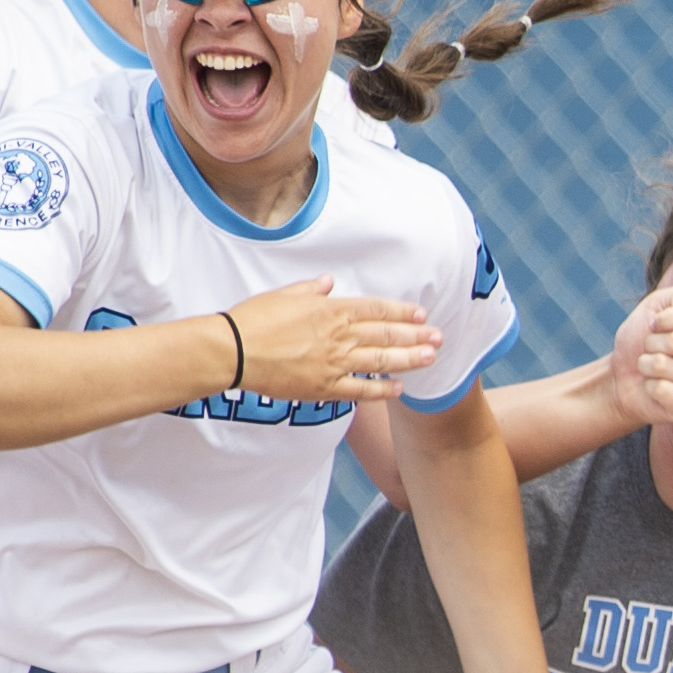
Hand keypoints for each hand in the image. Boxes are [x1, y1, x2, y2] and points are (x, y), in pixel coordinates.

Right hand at [224, 276, 440, 401]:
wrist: (234, 350)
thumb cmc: (254, 319)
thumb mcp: (285, 294)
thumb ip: (311, 290)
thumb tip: (328, 282)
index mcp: (331, 309)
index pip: (377, 309)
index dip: (402, 312)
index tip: (421, 314)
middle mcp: (339, 335)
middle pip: (386, 334)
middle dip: (416, 335)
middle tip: (439, 337)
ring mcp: (334, 363)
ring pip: (381, 361)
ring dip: (409, 359)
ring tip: (431, 357)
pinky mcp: (323, 387)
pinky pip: (360, 390)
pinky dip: (381, 390)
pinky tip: (399, 389)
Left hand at [609, 285, 672, 427]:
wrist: (624, 374)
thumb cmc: (643, 338)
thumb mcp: (657, 305)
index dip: (665, 318)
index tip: (655, 324)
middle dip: (652, 343)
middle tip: (653, 350)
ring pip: (664, 365)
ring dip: (647, 364)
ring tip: (653, 369)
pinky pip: (662, 390)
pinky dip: (649, 386)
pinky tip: (655, 388)